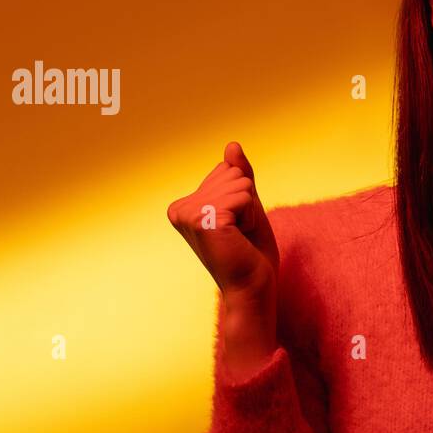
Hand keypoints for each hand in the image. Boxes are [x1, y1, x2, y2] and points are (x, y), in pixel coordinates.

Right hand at [167, 141, 279, 300]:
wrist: (253, 288)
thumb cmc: (251, 253)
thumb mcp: (246, 206)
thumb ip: (238, 176)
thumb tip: (232, 144)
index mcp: (184, 205)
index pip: (226, 170)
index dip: (243, 197)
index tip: (236, 226)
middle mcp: (179, 208)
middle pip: (233, 173)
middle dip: (248, 202)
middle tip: (240, 233)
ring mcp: (188, 214)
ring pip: (240, 183)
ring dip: (250, 210)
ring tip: (239, 236)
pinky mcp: (203, 220)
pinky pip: (243, 197)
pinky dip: (251, 216)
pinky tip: (240, 237)